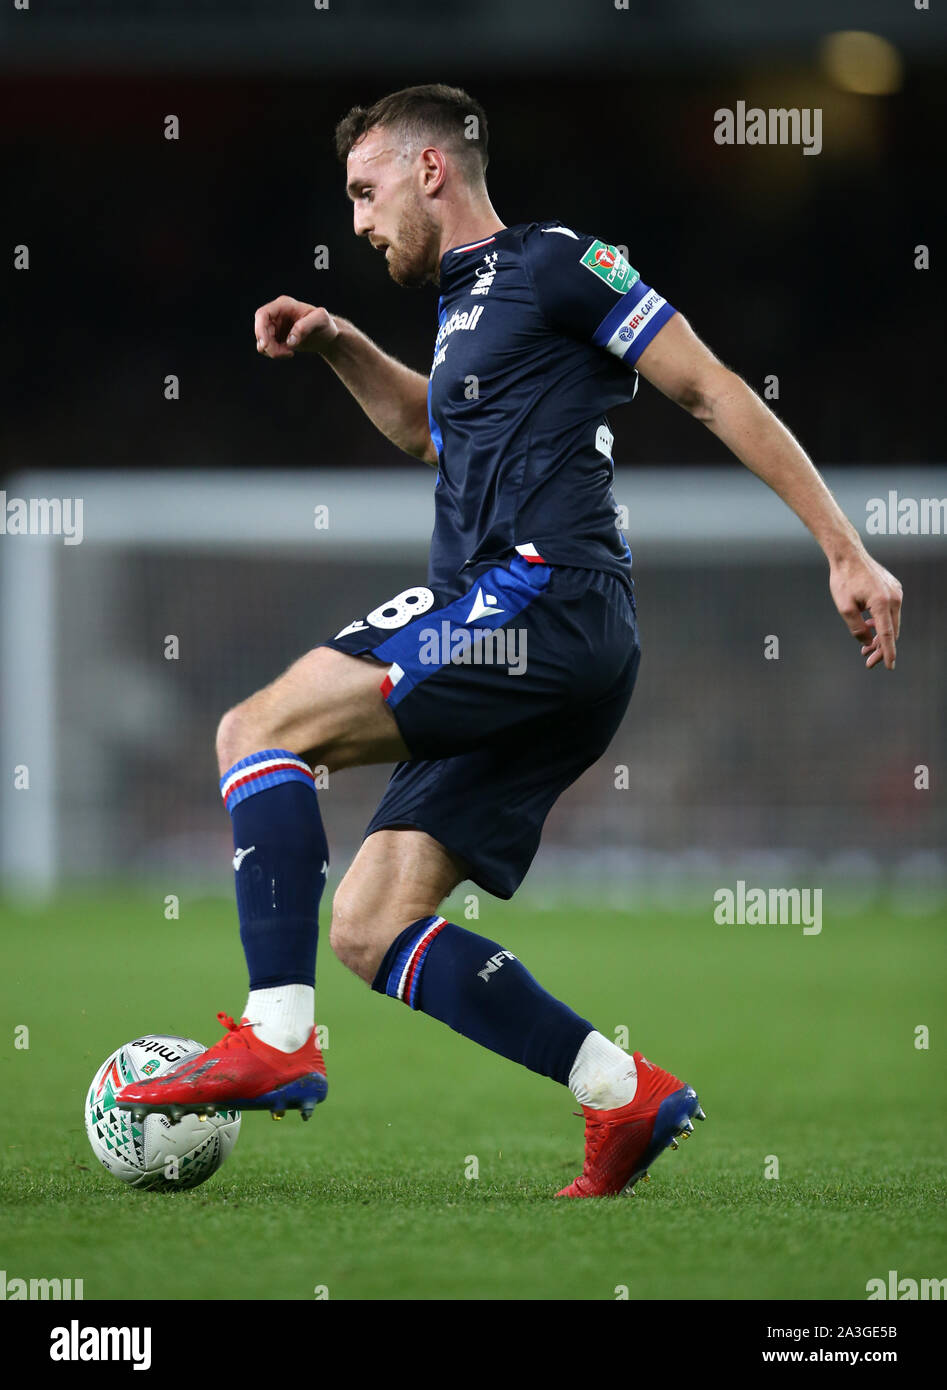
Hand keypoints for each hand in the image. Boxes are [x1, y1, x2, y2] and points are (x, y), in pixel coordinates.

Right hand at [254, 296, 339, 358]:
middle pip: (260, 330)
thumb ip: (305, 327)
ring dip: (273, 351)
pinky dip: (275, 353)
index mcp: (283, 305)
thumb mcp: (321, 320)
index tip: (266, 345)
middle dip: (269, 346)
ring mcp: (274, 326)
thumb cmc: (326, 324)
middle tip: (288, 353)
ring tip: (290, 353)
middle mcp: (276, 314)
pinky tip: (290, 353)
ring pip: (262, 341)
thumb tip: (290, 340)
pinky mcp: (275, 337)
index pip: (262, 314)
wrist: (327, 335)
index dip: (260, 330)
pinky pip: (267, 347)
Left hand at [829, 548, 902, 670]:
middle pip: (891, 631)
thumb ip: (856, 628)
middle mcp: (894, 598)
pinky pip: (890, 611)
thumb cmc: (844, 579)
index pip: (887, 635)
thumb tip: (866, 642)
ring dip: (879, 635)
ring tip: (865, 647)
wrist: (848, 555)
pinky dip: (881, 622)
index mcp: (882, 603)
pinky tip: (869, 626)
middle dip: (880, 648)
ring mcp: (896, 592)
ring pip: (891, 622)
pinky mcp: (894, 589)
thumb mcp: (845, 608)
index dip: (887, 653)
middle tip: (868, 660)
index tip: (889, 666)